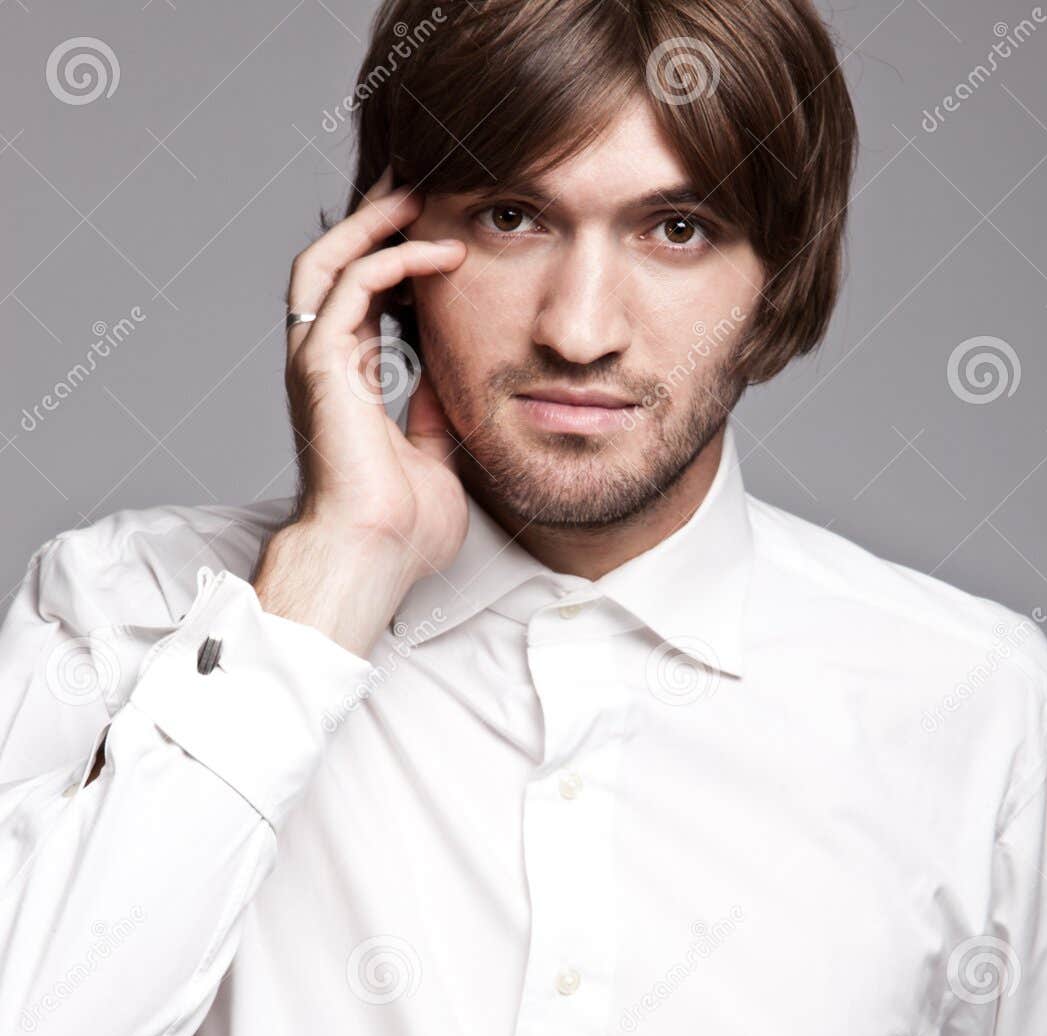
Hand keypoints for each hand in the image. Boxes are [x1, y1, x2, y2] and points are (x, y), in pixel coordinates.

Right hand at [253, 169, 468, 655]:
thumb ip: (434, 414)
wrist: (372, 560)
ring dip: (374, 221)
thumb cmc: (399, 532)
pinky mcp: (323, 365)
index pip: (360, 302)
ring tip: (419, 192)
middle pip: (334, 266)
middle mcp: (322, 367)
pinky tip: (440, 250)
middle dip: (372, 220)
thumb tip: (450, 380)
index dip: (394, 261)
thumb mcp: (435, 459)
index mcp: (346, 386)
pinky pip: (354, 286)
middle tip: (418, 185)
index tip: (438, 233)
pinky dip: (394, 258)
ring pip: (331, 262)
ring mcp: (316, 363)